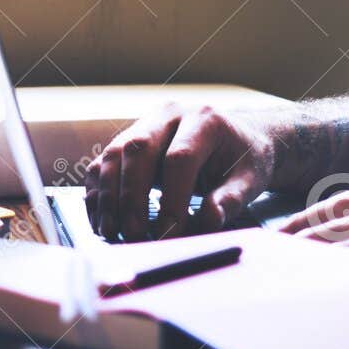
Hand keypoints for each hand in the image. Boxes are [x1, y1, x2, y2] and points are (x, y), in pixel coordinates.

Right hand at [86, 103, 281, 241]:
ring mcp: (145, 124)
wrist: (238, 140)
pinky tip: (102, 221)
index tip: (170, 233)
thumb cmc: (244, 159)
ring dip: (108, 196)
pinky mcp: (129, 141)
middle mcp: (169, 115)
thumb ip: (230, 200)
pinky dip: (98, 194)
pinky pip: (103, 164)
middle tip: (134, 233)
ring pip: (114, 154)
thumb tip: (207, 219)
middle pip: (138, 149)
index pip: (179, 157)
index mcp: (204, 119)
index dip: (172, 198)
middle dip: (131, 196)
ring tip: (111, 231)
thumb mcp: (250, 179)